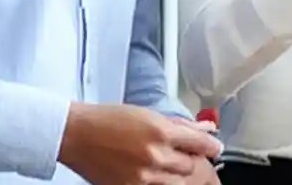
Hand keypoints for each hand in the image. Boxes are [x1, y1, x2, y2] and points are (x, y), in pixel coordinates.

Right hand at [59, 103, 222, 184]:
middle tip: (192, 159)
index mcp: (161, 131)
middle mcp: (155, 154)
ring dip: (180, 176)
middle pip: (192, 167)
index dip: (211, 147)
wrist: (76, 135)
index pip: (200, 144)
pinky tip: (156, 175)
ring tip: (173, 168)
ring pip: (179, 183)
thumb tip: (205, 128)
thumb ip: (179, 124)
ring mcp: (144, 175)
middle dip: (195, 163)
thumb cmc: (107, 120)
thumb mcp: (147, 114)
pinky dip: (161, 183)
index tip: (214, 149)